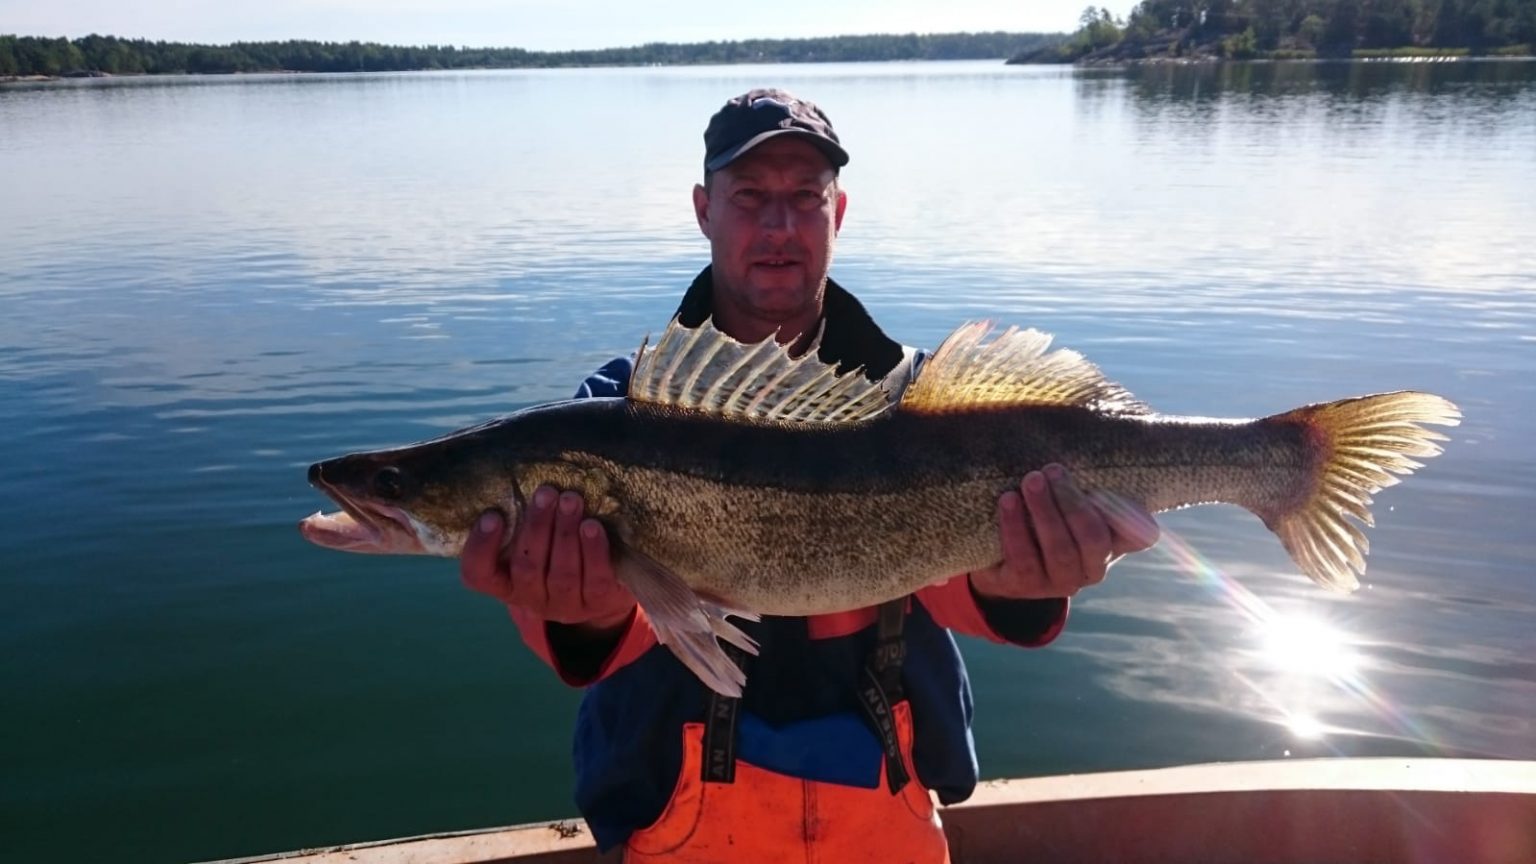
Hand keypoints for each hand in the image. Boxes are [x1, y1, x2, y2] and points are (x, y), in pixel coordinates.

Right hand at [459, 485, 636, 634]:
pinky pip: (595, 580)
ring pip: (561, 574)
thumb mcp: (532, 540)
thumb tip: (517, 474)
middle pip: (527, 567)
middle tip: (546, 493)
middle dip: (537, 527)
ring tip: (571, 500)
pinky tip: (592, 526)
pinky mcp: (596, 604)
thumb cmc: (555, 551)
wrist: (601, 588)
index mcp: (504, 583)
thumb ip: (520, 519)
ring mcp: (563, 606)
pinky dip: (593, 551)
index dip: (481, 547)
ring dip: (565, 533)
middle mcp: (530, 599)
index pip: (478, 574)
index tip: (492, 515)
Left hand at [970, 464, 1159, 599]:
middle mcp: (1093, 567)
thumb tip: (1098, 412)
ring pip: (1061, 550)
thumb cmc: (1042, 511)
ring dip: (1045, 512)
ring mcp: (1060, 581)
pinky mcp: (1025, 586)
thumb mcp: (1066, 492)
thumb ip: (1086, 469)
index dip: (1134, 517)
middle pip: (1094, 539)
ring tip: (1029, 481)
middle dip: (1073, 502)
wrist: (998, 555)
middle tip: (1051, 470)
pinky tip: (1007, 502)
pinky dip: (1015, 528)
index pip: (1141, 534)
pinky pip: (1024, 559)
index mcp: (1113, 542)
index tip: (1109, 488)